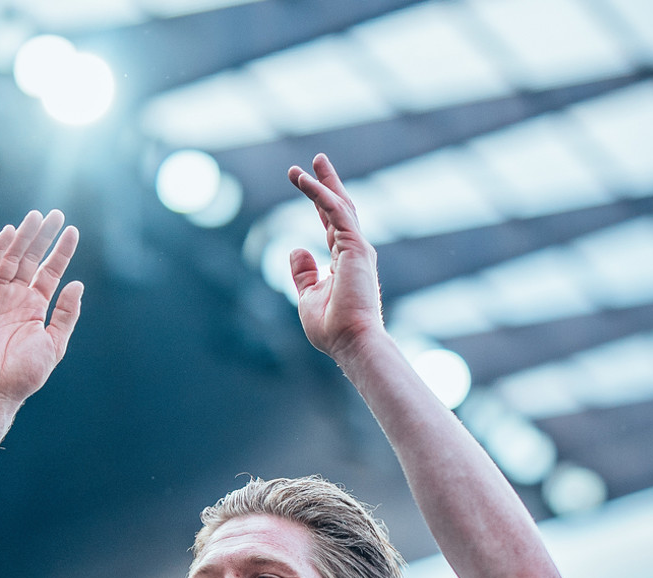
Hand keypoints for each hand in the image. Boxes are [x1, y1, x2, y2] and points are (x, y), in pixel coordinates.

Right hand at [0, 210, 83, 415]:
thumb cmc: (23, 374)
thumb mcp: (54, 344)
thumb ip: (65, 314)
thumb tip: (77, 284)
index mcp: (34, 308)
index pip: (49, 272)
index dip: (61, 252)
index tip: (73, 231)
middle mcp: (15, 298)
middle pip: (31, 260)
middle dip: (43, 237)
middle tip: (55, 214)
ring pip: (10, 259)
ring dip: (23, 238)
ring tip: (36, 217)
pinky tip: (9, 233)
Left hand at [287, 154, 385, 361]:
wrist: (351, 342)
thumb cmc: (332, 327)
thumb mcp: (308, 296)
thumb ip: (303, 273)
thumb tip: (295, 249)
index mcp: (344, 261)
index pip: (331, 224)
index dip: (319, 202)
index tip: (306, 182)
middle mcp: (354, 250)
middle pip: (340, 207)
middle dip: (327, 182)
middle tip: (315, 160)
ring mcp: (357, 248)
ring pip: (338, 205)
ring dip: (320, 183)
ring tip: (299, 167)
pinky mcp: (356, 246)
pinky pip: (336, 211)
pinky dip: (320, 194)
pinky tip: (303, 181)